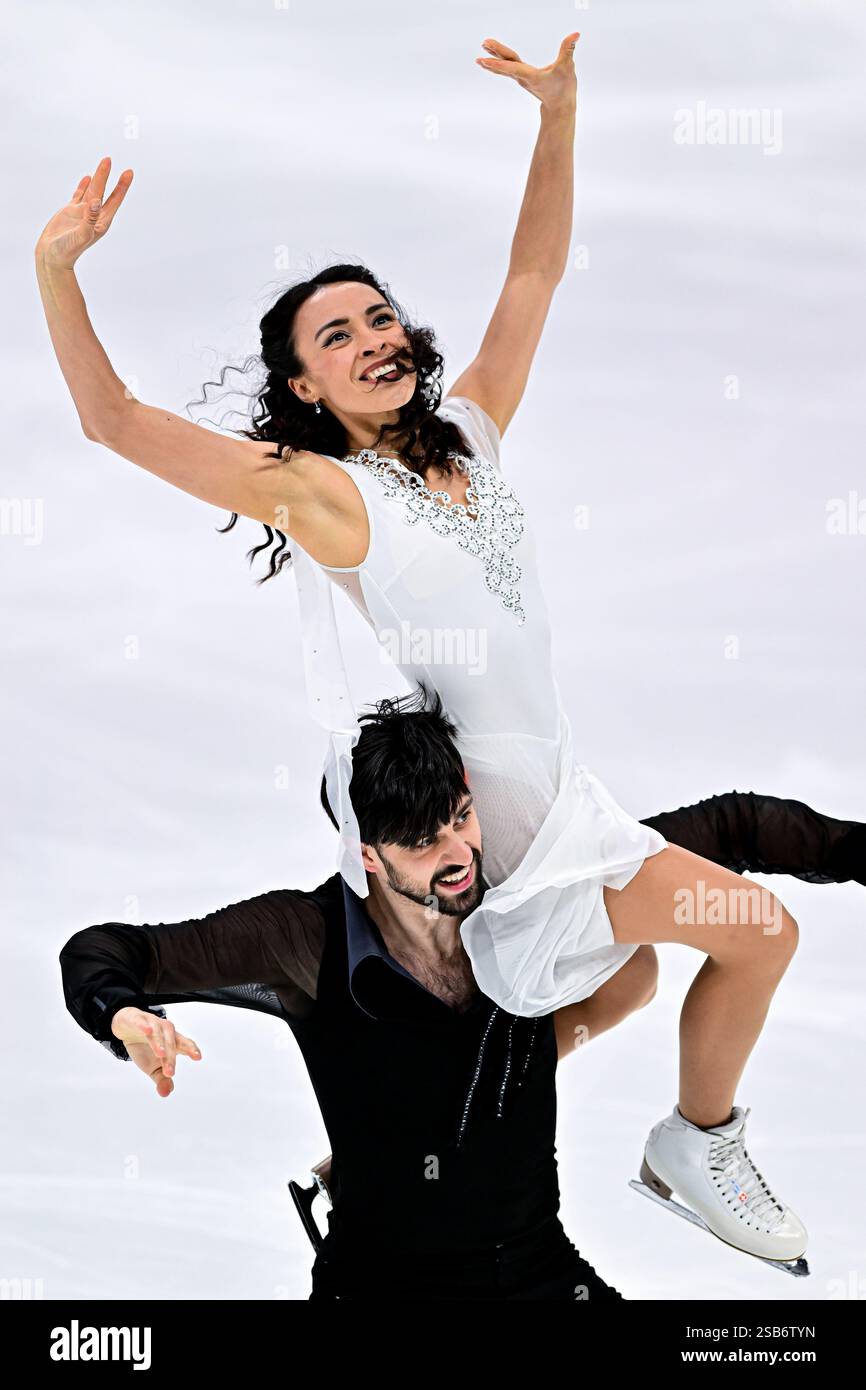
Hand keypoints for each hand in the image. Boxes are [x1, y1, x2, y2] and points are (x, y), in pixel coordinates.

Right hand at [35, 155, 132, 270]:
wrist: (53, 257)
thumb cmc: (68, 250)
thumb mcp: (81, 235)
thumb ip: (90, 219)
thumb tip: (97, 201)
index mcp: (101, 222)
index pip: (114, 200)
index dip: (122, 186)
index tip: (129, 172)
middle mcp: (94, 216)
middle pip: (103, 191)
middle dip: (108, 176)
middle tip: (110, 159)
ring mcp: (82, 213)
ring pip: (92, 190)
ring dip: (98, 177)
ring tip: (105, 163)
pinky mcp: (70, 212)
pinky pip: (79, 195)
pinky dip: (83, 186)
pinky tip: (87, 178)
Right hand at [110, 1005, 201, 1098]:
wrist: (127, 1027)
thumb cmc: (144, 1047)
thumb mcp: (152, 1066)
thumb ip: (162, 1079)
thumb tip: (166, 1093)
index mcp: (173, 1041)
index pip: (185, 1045)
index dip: (192, 1049)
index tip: (198, 1057)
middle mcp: (166, 1030)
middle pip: (171, 1044)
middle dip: (170, 1058)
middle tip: (169, 1073)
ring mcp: (152, 1024)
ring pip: (158, 1034)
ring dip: (159, 1043)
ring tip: (161, 1054)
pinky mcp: (138, 1020)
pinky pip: (142, 1023)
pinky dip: (145, 1027)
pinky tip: (147, 1031)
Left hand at [475, 32, 578, 112]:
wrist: (559, 108)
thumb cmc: (563, 90)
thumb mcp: (567, 68)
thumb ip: (569, 50)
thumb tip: (575, 35)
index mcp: (530, 75)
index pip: (511, 67)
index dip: (498, 63)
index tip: (485, 59)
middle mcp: (523, 77)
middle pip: (506, 63)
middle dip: (494, 55)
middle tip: (483, 44)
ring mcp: (522, 78)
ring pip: (505, 67)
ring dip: (492, 60)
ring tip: (480, 56)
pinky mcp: (524, 78)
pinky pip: (508, 69)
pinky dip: (499, 64)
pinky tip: (492, 61)